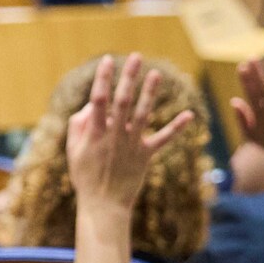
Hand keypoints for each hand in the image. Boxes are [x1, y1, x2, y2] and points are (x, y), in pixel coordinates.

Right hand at [64, 53, 192, 216]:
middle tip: (136, 57)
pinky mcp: (145, 155)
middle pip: (123, 100)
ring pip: (143, 114)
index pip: (99, 99)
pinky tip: (190, 115)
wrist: (104, 205)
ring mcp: (131, 144)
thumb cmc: (85, 177)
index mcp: (95, 132)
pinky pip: (163, 139)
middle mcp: (115, 135)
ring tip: (156, 74)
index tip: (107, 60)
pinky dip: (176, 128)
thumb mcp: (74, 151)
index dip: (103, 78)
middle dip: (129, 77)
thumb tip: (90, 106)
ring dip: (150, 93)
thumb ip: (78, 126)